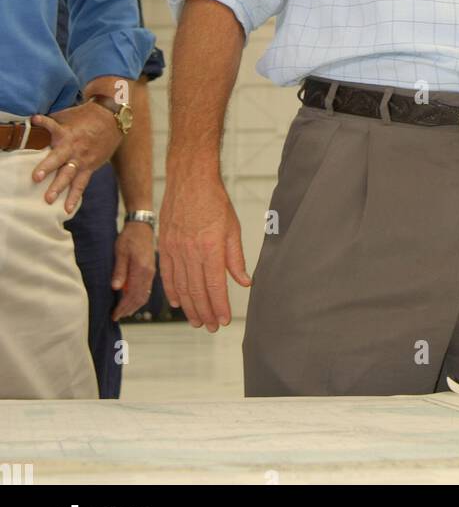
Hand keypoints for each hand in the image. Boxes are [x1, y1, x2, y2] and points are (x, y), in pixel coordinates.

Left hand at [31, 102, 121, 213]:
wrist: (112, 119)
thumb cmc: (86, 116)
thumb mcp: (69, 115)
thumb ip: (51, 121)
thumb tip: (31, 121)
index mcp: (67, 132)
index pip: (53, 127)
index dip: (45, 123)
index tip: (35, 120)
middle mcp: (74, 147)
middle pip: (59, 158)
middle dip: (48, 168)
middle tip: (36, 178)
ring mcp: (82, 159)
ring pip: (70, 175)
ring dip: (60, 187)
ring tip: (49, 200)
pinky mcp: (90, 167)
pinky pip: (82, 183)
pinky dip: (75, 196)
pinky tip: (67, 208)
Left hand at [111, 224, 156, 320]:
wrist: (141, 226)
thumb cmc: (129, 237)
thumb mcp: (121, 251)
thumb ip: (120, 270)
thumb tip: (116, 288)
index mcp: (142, 269)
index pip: (132, 295)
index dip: (123, 307)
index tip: (114, 315)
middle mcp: (149, 273)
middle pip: (140, 298)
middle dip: (128, 309)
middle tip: (117, 316)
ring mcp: (151, 273)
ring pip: (144, 295)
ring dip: (134, 306)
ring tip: (123, 311)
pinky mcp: (151, 271)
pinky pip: (146, 289)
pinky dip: (139, 298)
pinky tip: (131, 299)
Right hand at [158, 175, 251, 330]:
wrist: (190, 180)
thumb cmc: (215, 201)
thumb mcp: (233, 229)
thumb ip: (236, 259)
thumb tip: (244, 282)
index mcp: (210, 248)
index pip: (214, 286)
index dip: (219, 306)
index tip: (223, 320)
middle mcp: (190, 252)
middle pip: (197, 291)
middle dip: (205, 312)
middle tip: (210, 327)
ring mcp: (174, 249)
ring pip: (181, 286)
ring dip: (189, 307)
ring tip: (197, 321)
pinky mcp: (164, 245)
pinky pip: (167, 274)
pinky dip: (172, 291)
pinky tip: (178, 303)